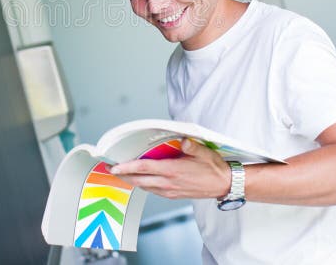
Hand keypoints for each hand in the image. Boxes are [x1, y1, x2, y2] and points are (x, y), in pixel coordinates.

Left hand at [108, 139, 232, 198]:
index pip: (144, 168)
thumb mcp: (204, 152)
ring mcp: (170, 191)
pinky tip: (140, 180)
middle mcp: (168, 183)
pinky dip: (143, 185)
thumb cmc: (213, 168)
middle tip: (111, 168)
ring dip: (132, 181)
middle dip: (123, 175)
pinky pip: (153, 190)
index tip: (115, 166)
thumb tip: (182, 140)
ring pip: (144, 186)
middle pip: (139, 180)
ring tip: (121, 173)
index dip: (127, 167)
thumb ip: (191, 146)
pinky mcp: (173, 195)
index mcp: (173, 170)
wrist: (224, 185)